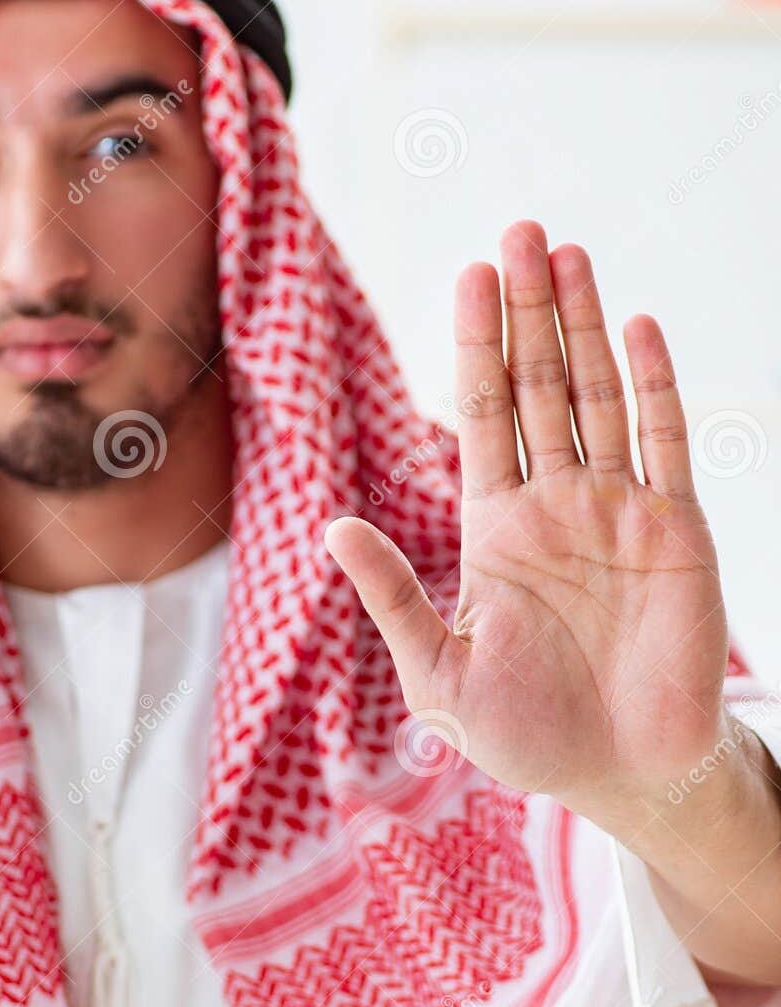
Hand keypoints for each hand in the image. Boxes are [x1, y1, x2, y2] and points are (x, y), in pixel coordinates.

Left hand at [325, 220, 729, 826]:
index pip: (480, 416)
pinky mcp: (675, 530)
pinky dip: (654, 385)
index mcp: (493, 528)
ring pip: (596, 396)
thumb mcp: (437, 670)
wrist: (619, 774)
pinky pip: (666, 442)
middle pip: (536, 386)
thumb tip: (332, 526)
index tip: (468, 278)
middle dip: (525, 311)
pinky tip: (636, 328)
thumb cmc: (523, 733)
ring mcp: (616, 510)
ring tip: (565, 254)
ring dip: (582, 325)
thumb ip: (392, 595)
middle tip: (516, 232)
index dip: (475, 347)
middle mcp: (553, 504)